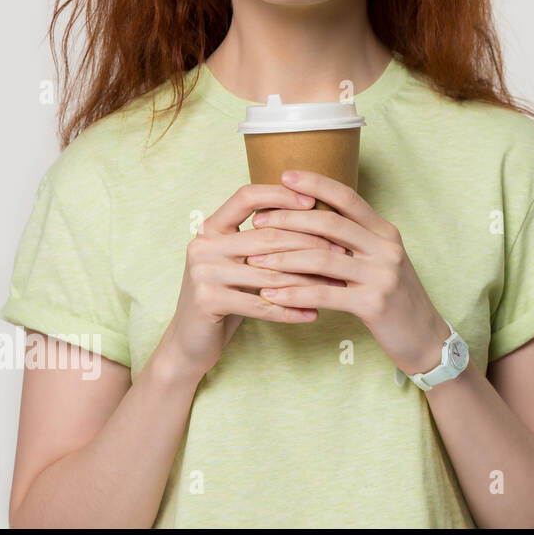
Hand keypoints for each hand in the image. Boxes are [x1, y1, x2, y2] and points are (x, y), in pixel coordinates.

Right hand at [162, 183, 352, 382]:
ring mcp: (202, 272)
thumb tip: (320, 217)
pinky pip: (261, 304)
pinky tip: (313, 313)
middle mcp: (203, 245)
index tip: (313, 200)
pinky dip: (290, 310)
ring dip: (309, 281)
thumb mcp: (241, 261)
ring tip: (337, 284)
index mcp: (212, 227)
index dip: (280, 195)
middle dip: (310, 243)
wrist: (192, 339)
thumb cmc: (228, 294)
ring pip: (270, 273)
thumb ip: (264, 239)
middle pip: (268, 236)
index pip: (247, 197)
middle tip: (342, 251)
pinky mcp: (207, 300)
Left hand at [245, 170, 448, 376]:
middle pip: (330, 223)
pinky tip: (270, 295)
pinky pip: (325, 293)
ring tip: (254, 259)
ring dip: (283, 258)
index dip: (316, 184)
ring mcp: (382, 275)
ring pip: (322, 257)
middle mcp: (386, 248)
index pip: (348, 198)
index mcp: (385, 232)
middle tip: (257, 221)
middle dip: (289, 219)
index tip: (285, 176)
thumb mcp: (381, 260)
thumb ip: (356, 240)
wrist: (424, 336)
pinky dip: (293, 293)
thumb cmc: (395, 297)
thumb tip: (313, 222)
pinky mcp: (373, 303)